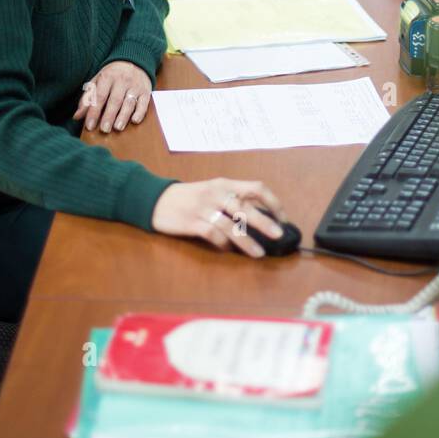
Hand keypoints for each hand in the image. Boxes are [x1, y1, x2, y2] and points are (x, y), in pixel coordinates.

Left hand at [74, 61, 151, 133]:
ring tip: (117, 128)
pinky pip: (144, 103)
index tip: (89, 126)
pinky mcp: (146, 91)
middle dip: (109, 116)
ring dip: (123, 116)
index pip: (99, 96)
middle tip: (104, 130)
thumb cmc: (112, 75)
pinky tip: (135, 120)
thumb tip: (77, 116)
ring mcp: (135, 86)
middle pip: (115, 100)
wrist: (134, 60)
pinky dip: (140, 112)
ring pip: (129, 102)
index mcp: (107, 77)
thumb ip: (88, 98)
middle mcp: (122, 81)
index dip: (94, 112)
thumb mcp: (97, 81)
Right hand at [151, 178, 287, 258]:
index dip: (273, 203)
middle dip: (264, 222)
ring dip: (247, 241)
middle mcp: (216, 194)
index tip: (282, 218)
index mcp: (224, 184)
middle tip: (278, 235)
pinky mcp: (191, 222)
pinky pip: (212, 234)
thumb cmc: (189, 196)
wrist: (156, 199)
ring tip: (259, 253)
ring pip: (230, 225)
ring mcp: (203, 208)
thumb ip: (234, 199)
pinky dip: (222, 243)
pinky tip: (228, 250)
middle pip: (245, 208)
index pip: (255, 188)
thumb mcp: (213, 190)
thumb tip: (262, 214)